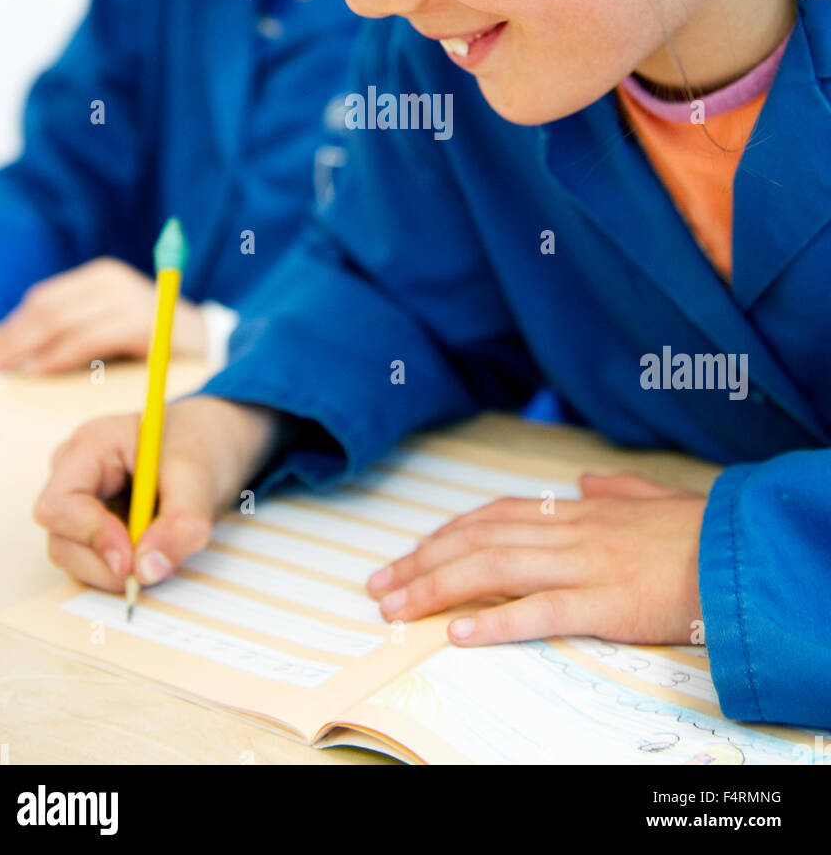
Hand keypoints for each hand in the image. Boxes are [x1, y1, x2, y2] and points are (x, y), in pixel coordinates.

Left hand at [0, 257, 205, 373]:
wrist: (212, 343)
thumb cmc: (154, 338)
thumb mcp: (111, 322)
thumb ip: (76, 326)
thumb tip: (21, 348)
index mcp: (102, 277)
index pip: (44, 299)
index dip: (12, 326)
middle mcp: (114, 282)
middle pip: (47, 308)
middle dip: (12, 338)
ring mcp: (130, 300)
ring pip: (63, 322)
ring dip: (27, 348)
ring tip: (6, 370)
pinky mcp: (144, 325)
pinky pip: (89, 339)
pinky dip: (60, 355)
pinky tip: (40, 369)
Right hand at [33, 396, 284, 589]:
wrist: (213, 442)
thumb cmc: (201, 442)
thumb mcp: (201, 475)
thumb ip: (180, 521)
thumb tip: (148, 570)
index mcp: (90, 446)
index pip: (60, 503)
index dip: (90, 536)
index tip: (130, 560)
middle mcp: (74, 475)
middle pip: (61, 538)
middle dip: (105, 563)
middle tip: (153, 568)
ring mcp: (81, 502)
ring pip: (75, 556)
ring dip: (116, 570)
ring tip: (163, 550)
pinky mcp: (93, 526)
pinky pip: (94, 561)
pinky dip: (123, 568)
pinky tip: (155, 550)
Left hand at [366, 472, 706, 646]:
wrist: (738, 552)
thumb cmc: (695, 530)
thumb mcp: (649, 499)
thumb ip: (612, 490)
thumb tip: (583, 481)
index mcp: (575, 510)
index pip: (491, 518)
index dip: (443, 536)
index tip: (407, 556)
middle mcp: (568, 532)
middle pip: (477, 543)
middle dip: (421, 564)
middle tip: (379, 587)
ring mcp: (583, 566)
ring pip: (494, 572)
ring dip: (437, 590)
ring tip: (397, 608)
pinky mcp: (604, 603)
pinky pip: (540, 612)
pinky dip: (495, 623)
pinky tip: (459, 634)